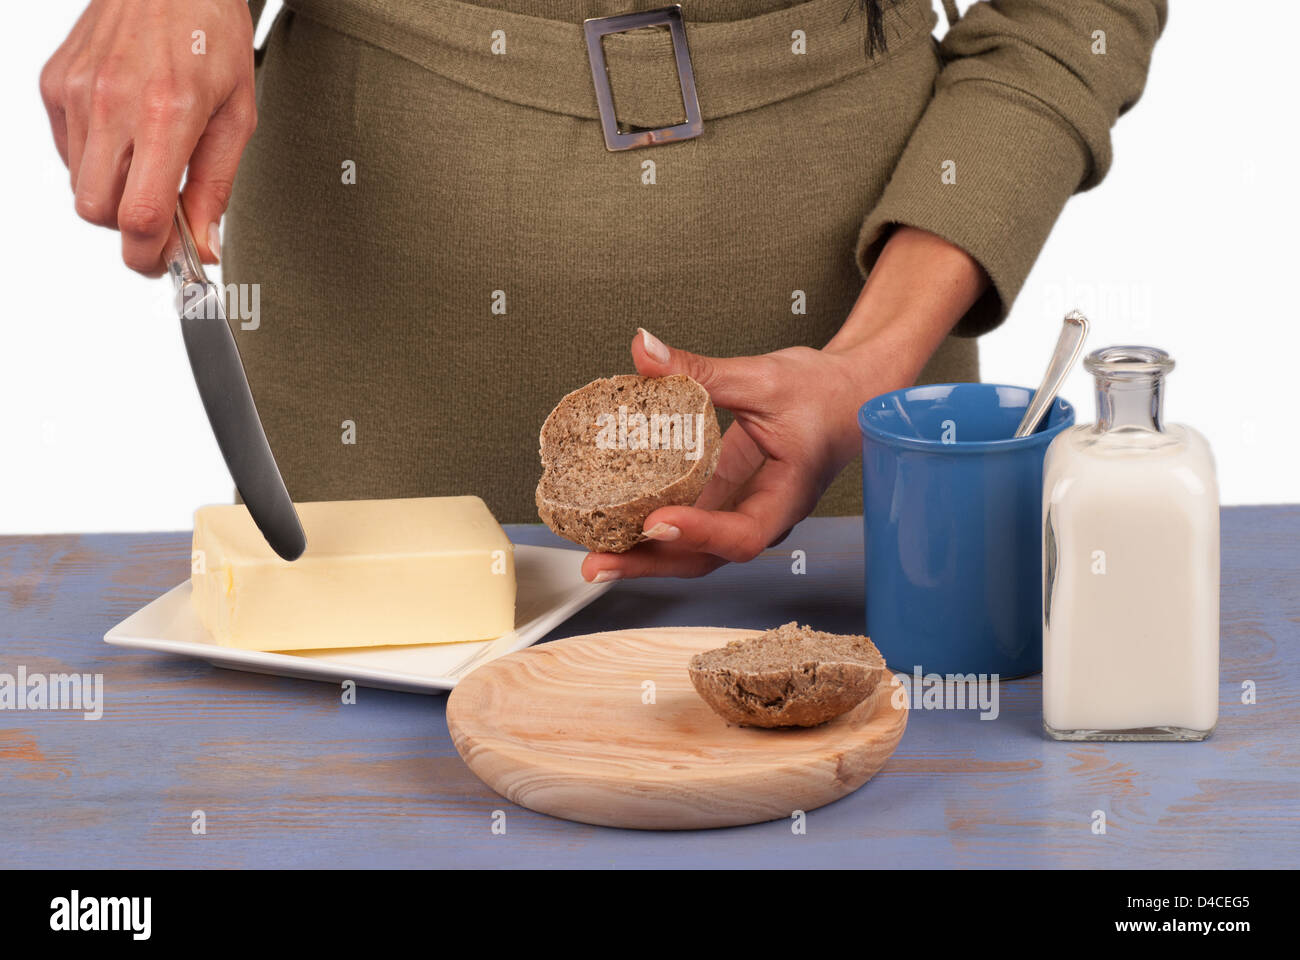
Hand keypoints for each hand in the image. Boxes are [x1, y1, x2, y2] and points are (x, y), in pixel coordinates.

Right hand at [39, 0, 256, 273]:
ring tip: (149, 165)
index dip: (152, 256)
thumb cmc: (212, 37)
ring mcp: (75, 93)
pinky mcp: (54, 83)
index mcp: (165, 114)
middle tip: (163, 223)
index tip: (170, 265)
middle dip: (130, 231)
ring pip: (80, 186)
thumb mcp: (237, 116)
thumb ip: (217, 187)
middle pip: (98, 213)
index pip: (139, 217)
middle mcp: (111, 104)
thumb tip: (205, 249)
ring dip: (114, 194)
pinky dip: (96, 161)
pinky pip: (66, 152)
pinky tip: (126, 135)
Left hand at [581, 225, 988, 581]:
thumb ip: (701, 369)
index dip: (700, 533)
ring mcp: (742, 512)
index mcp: (788, 495)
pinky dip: (650, 527)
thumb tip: (646, 352)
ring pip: (693, 551)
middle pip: (707, 559)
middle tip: (598, 563)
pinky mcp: (724, 500)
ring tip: (594, 556)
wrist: (849, 395)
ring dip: (644, 557)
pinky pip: (687, 524)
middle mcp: (764, 514)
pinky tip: (613, 523)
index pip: (745, 533)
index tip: (658, 521)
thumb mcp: (762, 376)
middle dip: (650, 564)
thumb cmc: (824, 392)